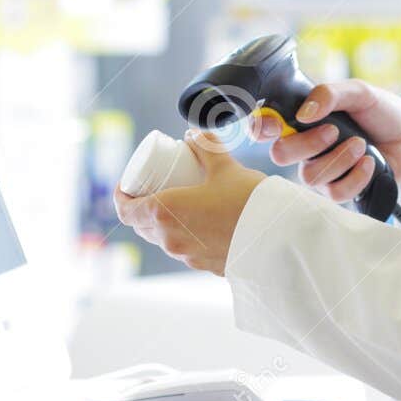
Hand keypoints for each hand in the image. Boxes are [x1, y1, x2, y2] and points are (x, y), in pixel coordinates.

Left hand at [113, 130, 265, 276]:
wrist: (278, 236)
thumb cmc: (247, 200)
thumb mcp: (225, 166)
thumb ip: (207, 147)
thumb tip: (193, 134)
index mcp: (165, 213)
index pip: (126, 210)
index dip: (122, 196)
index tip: (129, 185)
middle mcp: (170, 239)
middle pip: (143, 226)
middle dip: (142, 207)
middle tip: (154, 189)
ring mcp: (188, 256)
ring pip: (164, 239)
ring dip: (164, 223)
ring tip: (178, 204)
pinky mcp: (206, 266)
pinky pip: (186, 250)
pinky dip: (186, 235)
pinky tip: (202, 224)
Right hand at [249, 78, 400, 205]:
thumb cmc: (382, 113)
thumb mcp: (359, 93)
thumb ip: (329, 94)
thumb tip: (304, 113)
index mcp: (302, 118)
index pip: (265, 124)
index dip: (261, 127)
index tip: (276, 125)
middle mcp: (305, 145)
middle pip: (280, 154)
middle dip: (307, 144)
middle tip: (334, 131)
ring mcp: (320, 169)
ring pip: (309, 176)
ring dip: (338, 159)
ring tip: (361, 145)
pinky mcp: (338, 189)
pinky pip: (334, 193)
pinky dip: (355, 177)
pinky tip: (368, 163)